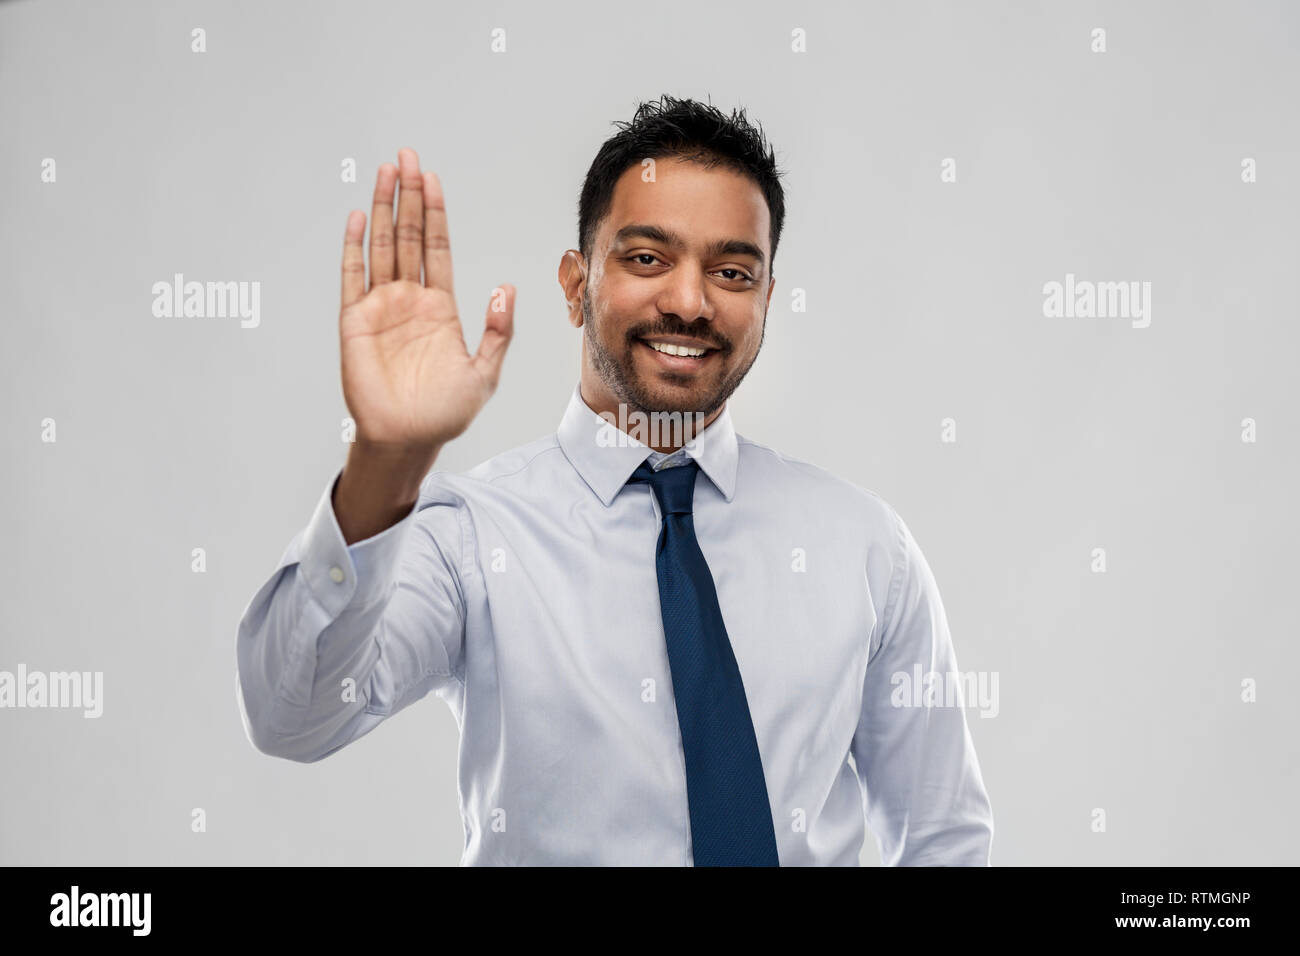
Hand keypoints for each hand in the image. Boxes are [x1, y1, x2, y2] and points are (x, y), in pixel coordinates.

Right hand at [339, 148, 514, 451]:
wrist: (409, 438)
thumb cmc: (446, 411)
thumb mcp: (485, 371)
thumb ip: (498, 330)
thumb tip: (507, 288)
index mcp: (440, 307)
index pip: (437, 247)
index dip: (435, 212)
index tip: (432, 179)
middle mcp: (409, 300)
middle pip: (408, 236)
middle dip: (409, 196)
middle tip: (407, 157)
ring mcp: (380, 307)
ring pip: (382, 246)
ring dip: (384, 208)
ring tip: (385, 172)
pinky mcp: (355, 321)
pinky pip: (352, 276)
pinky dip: (354, 246)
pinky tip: (360, 217)